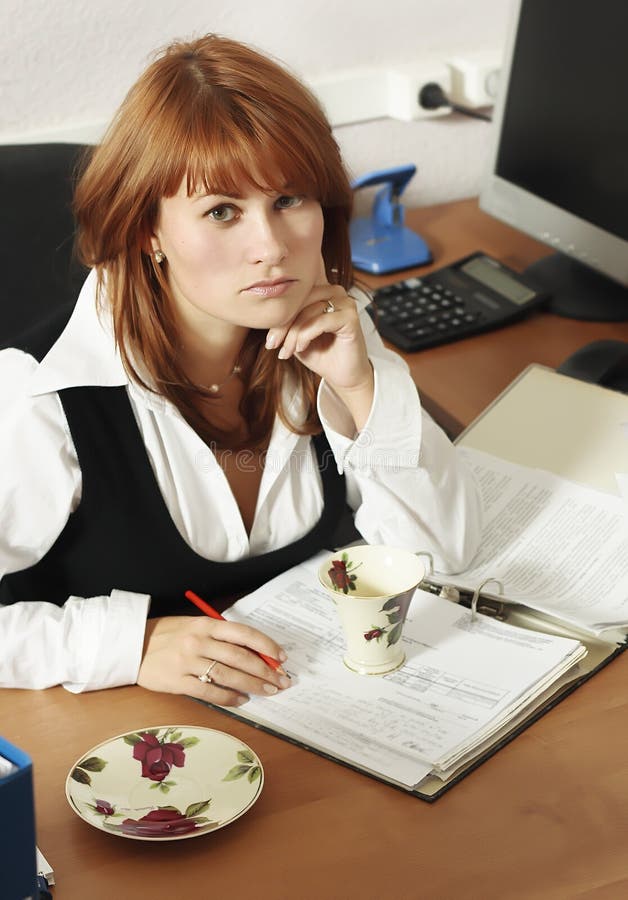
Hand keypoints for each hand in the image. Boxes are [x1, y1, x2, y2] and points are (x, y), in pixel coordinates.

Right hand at [137, 615, 290, 705]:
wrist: (132, 645)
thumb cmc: (168, 635)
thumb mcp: (195, 626)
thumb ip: (220, 636)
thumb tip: (254, 653)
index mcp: (206, 624)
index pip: (244, 633)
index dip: (266, 646)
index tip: (281, 657)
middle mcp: (199, 641)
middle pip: (241, 657)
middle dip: (265, 670)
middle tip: (281, 680)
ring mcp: (188, 661)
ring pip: (229, 675)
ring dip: (253, 685)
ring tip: (268, 691)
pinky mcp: (178, 681)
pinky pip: (210, 692)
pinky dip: (229, 698)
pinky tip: (242, 700)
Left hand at [265, 258, 373, 428]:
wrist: (343, 376)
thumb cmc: (321, 354)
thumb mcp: (296, 335)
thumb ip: (286, 321)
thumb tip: (264, 315)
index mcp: (321, 292)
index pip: (294, 297)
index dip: (278, 317)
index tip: (270, 340)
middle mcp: (334, 292)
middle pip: (299, 301)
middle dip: (283, 325)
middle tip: (273, 345)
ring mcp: (345, 302)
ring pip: (308, 311)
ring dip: (293, 334)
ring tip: (287, 351)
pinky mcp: (351, 317)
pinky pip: (320, 320)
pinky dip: (306, 335)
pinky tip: (301, 348)